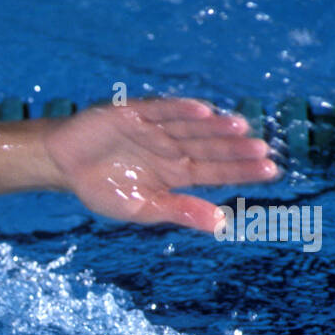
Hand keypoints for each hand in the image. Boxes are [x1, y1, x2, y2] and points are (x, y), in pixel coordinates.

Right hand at [44, 98, 279, 233]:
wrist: (63, 166)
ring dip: (215, 126)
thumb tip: (221, 224)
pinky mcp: (135, 113)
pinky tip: (203, 111)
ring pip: (192, 126)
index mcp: (177, 172)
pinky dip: (181, 109)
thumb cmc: (102, 189)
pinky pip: (162, 109)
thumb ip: (179, 212)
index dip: (242, 170)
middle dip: (235, 149)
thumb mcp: (142, 209)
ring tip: (241, 128)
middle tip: (263, 149)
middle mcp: (173, 147)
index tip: (272, 170)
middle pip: (210, 146)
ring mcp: (156, 128)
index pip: (217, 171)